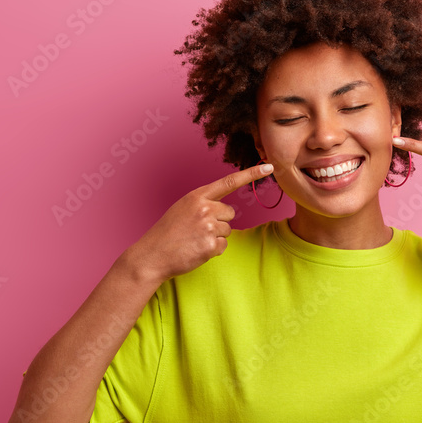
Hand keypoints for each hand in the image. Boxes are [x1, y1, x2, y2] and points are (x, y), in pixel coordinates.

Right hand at [122, 163, 273, 282]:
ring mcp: (208, 227)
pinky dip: (212, 250)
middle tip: (198, 230)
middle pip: (231, 213)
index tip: (269, 167)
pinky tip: (196, 250)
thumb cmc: (167, 233)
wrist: (151, 255)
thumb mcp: (182, 209)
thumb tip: (225, 211)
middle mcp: (204, 208)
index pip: (229, 182)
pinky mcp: (209, 245)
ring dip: (215, 238)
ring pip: (228, 231)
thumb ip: (203, 204)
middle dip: (219, 222)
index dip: (251, 174)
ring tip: (194, 240)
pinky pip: (223, 246)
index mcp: (197, 196)